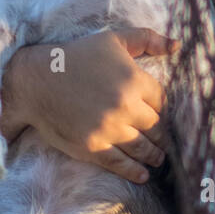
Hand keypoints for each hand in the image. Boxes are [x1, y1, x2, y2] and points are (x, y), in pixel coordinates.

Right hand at [0, 27, 177, 184]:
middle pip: (156, 127)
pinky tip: (143, 175)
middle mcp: (125, 106)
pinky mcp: (93, 146)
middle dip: (162, 136)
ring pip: (142, 148)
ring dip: (154, 156)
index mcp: (134, 80)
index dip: (162, 109)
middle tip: (166, 144)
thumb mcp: (113, 39)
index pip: (161, 100)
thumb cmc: (76, 56)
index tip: (160, 115)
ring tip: (158, 159)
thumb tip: (177, 46)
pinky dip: (134, 172)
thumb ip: (147, 38)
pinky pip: (120, 163)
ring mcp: (109, 128)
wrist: (37, 80)